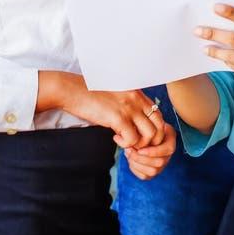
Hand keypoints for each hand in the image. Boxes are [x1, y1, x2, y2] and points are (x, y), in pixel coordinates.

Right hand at [37, 72, 165, 148]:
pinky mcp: (118, 118)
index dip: (153, 130)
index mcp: (138, 94)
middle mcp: (137, 99)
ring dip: (139, 144)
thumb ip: (129, 103)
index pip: (159, 115)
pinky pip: (132, 139)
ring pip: (150, 135)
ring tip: (125, 142)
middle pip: (159, 126)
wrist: (73, 90)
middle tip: (135, 144)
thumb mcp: (117, 94)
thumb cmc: (92, 94)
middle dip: (150, 141)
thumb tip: (136, 120)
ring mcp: (129, 108)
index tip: (140, 136)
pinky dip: (126, 144)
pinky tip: (115, 137)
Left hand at [124, 123, 176, 179]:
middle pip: (159, 163)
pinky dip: (135, 169)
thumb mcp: (149, 121)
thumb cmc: (145, 124)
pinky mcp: (152, 172)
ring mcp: (161, 165)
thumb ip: (146, 126)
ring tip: (128, 153)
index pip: (168, 150)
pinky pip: (144, 176)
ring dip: (137, 163)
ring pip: (152, 172)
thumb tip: (134, 133)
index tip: (140, 149)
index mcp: (170, 141)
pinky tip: (130, 159)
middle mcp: (168, 155)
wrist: (143, 131)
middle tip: (128, 149)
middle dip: (141, 158)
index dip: (154, 152)